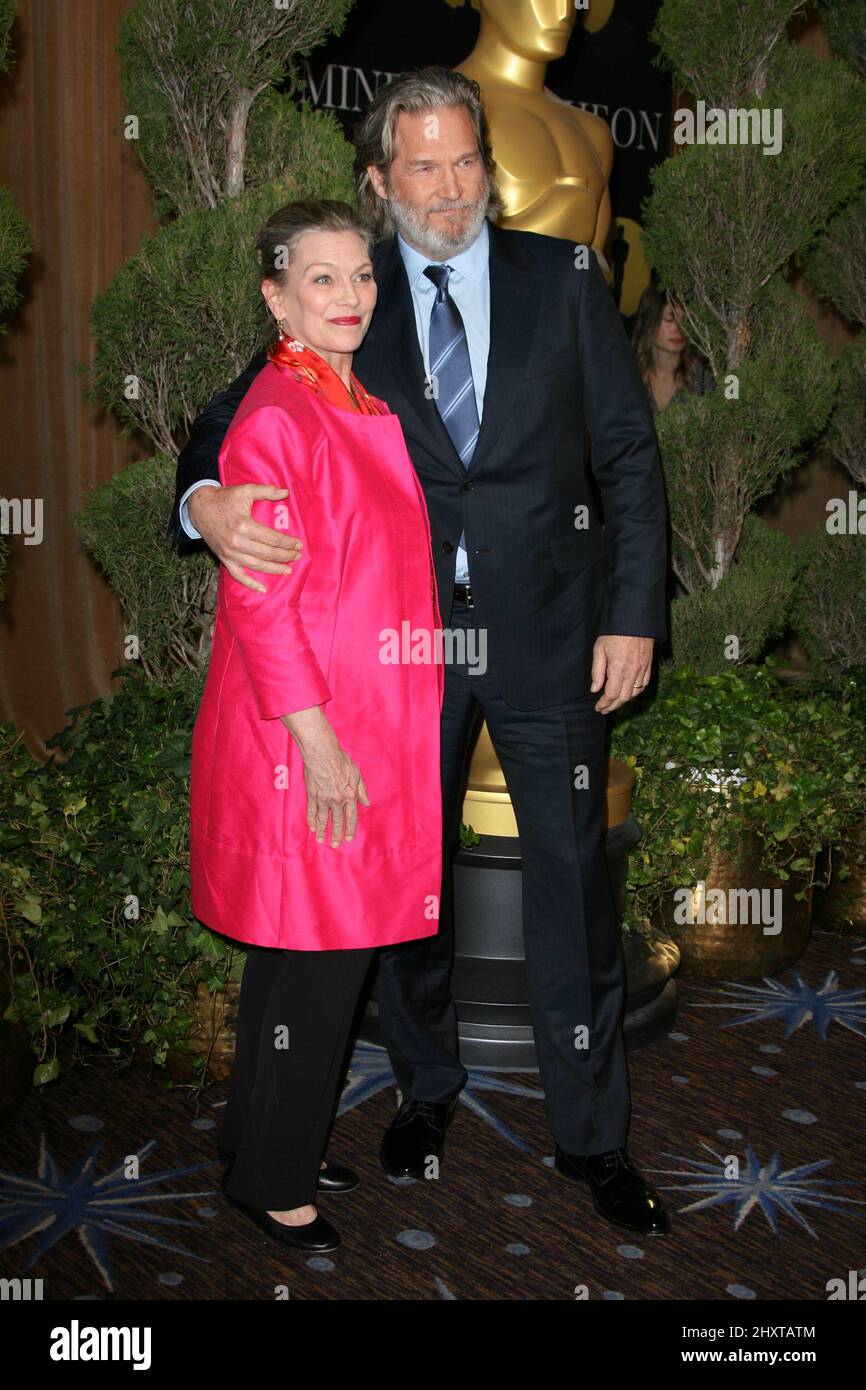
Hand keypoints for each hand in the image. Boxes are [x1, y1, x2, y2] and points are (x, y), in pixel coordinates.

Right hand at [189, 483, 301, 593]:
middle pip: (267, 553)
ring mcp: (230, 553)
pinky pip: (238, 575)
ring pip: (257, 565)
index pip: (272, 539)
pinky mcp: (224, 559)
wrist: (199, 507)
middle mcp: (237, 542)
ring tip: (288, 570)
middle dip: (285, 556)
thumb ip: (266, 491)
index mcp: (244, 526)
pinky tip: (263, 589)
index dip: (287, 543)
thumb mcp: (245, 490)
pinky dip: (250, 584)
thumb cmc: (224, 498)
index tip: (298, 544)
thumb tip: (286, 493)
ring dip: (274, 569)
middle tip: (297, 556)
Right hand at [281, 710, 369, 846]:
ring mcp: (323, 799)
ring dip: (323, 831)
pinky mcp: (312, 795)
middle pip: (337, 821)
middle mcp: (337, 800)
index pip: (351, 817)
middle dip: (336, 835)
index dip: (350, 829)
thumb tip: (367, 803)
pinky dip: (312, 820)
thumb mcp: (356, 774)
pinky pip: (311, 811)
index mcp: (350, 795)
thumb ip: (362, 790)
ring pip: (323, 819)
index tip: (349, 838)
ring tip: (321, 840)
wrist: (322, 754)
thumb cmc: (340, 760)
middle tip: (335, 845)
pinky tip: (312, 827)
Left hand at [590, 635, 653, 713]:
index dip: (604, 704)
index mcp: (619, 669)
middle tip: (604, 709)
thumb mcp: (599, 649)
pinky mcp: (649, 665)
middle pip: (624, 697)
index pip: (612, 694)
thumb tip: (595, 689)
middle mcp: (633, 672)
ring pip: (635, 693)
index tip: (598, 708)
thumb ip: (597, 671)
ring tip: (614, 703)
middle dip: (613, 706)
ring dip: (624, 701)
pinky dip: (636, 692)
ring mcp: (643, 669)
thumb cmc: (614, 632)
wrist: (634, 619)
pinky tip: (629, 693)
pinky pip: (644, 684)